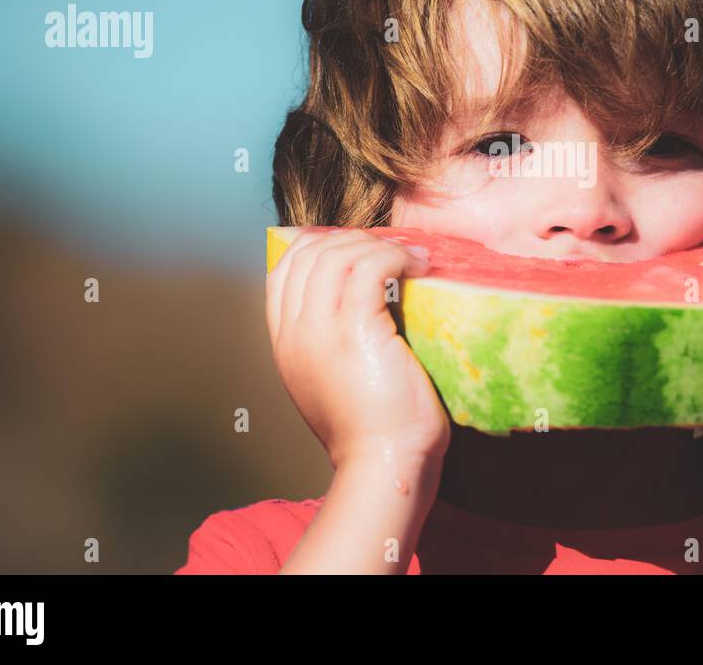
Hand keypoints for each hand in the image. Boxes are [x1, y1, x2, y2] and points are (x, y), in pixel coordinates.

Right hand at [265, 229, 450, 474]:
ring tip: (411, 257)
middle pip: (309, 253)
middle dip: (353, 239)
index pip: (284, 268)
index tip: (360, 249)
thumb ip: (331, 338)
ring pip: (338, 254)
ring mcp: (321, 330)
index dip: (321, 245)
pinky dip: (396, 256)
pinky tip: (418, 266)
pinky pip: (369, 267)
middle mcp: (296, 333)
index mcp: (286, 344)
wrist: (385, 462)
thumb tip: (364, 293)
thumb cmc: (376, 426)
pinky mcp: (356, 330)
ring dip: (379, 246)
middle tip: (392, 251)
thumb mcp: (335, 377)